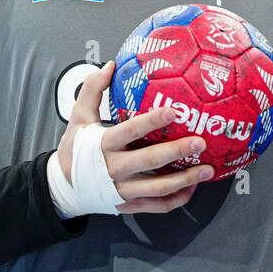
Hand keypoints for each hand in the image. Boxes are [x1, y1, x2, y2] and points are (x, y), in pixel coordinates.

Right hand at [60, 60, 214, 213]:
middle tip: (200, 141)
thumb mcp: (78, 117)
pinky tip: (193, 187)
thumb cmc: (75, 148)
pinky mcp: (129, 206)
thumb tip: (110, 65)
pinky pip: (158, 206)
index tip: (174, 110)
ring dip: (186, 179)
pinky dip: (178, 198)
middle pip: (149, 160)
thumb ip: (93, 89)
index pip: (130, 131)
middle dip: (177, 151)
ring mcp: (123, 190)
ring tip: (208, 169)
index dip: (152, 121)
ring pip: (158, 188)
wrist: (64, 188)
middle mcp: (114, 169)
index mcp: (103, 145)